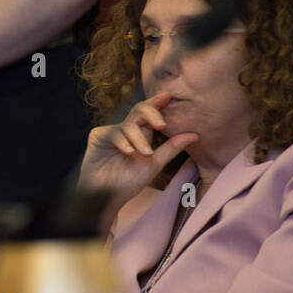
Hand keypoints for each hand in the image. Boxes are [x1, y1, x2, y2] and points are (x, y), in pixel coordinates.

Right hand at [78, 92, 198, 204]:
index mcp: (140, 133)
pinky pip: (113, 133)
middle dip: (151, 114)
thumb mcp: (154, 163)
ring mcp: (111, 132)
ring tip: (146, 154)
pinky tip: (129, 152)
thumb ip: (171, 148)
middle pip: (138, 111)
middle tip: (162, 124)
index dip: (157, 102)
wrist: (107, 196)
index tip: (168, 96)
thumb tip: (195, 135)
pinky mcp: (97, 136)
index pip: (149, 113)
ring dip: (139, 139)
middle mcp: (125, 129)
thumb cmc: (128, 181)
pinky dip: (123, 142)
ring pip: (128, 125)